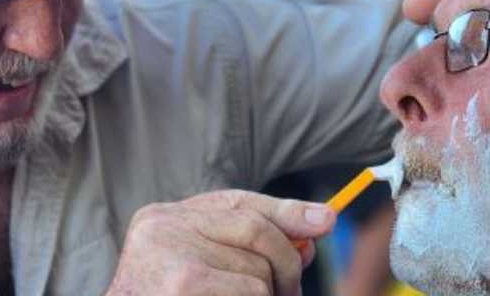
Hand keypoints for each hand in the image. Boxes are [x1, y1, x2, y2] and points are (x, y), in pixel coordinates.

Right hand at [106, 190, 335, 295]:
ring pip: (258, 273)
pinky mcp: (184, 287)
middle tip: (291, 292)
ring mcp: (172, 258)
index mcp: (163, 216)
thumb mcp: (200, 263)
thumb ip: (247, 243)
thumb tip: (319, 223)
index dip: (286, 213)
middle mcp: (163, 228)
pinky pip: (251, 291)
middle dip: (286, 263)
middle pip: (257, 232)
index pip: (239, 203)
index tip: (326, 221)